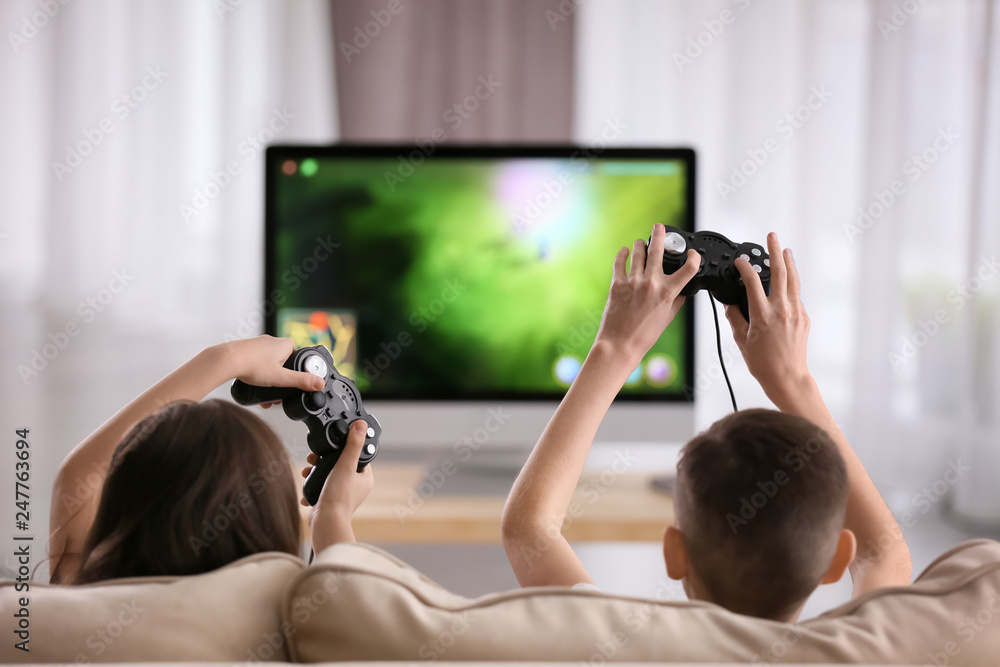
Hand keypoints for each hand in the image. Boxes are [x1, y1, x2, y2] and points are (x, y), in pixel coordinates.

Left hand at [225, 335, 324, 391]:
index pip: (298, 358)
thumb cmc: (251, 365)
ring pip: (270, 363)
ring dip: (268, 378)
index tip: (290, 383)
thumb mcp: (281, 378)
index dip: (296, 372)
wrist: (225, 360)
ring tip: (262, 389)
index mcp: (285, 344)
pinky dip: (258, 372)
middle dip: (281, 379)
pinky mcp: (247, 348)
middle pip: (284, 362)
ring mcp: (259, 344)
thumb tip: (320, 383)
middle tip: (275, 391)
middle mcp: (273, 341)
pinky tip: (252, 381)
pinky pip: (258, 362)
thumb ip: (301, 381)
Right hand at [302, 420, 374, 550]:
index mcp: (364, 478)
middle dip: (324, 460)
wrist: (325, 523)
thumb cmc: (338, 498)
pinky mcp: (329, 501)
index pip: (357, 455)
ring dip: (315, 471)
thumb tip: (361, 425)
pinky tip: (307, 485)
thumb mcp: (345, 465)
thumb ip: (353, 444)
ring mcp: (342, 494)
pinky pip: (320, 487)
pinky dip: (312, 485)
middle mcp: (355, 487)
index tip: (333, 445)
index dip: (344, 448)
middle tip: (314, 458)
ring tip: (307, 470)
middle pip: (339, 464)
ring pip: (328, 475)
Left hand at [594, 224, 700, 365]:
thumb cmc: (644, 335)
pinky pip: (619, 262)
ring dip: (640, 244)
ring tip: (641, 243)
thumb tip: (681, 290)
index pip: (689, 268)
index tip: (693, 254)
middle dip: (660, 234)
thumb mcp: (668, 318)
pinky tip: (625, 251)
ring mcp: (633, 282)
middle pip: (658, 250)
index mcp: (667, 293)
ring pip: (638, 252)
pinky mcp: (617, 284)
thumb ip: (676, 300)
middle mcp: (651, 283)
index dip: (694, 257)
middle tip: (659, 227)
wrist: (620, 344)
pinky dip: (622, 254)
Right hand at [724, 232, 811, 406]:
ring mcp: (796, 312)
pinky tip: (787, 282)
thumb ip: (734, 317)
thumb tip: (729, 303)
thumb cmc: (763, 363)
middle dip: (776, 251)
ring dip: (789, 262)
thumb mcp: (741, 340)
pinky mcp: (804, 318)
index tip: (740, 262)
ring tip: (785, 250)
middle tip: (773, 236)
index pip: (752, 281)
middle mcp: (782, 309)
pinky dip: (791, 285)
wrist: (787, 377)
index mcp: (762, 314)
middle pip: (780, 272)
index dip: (745, 267)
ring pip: (794, 280)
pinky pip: (796, 296)